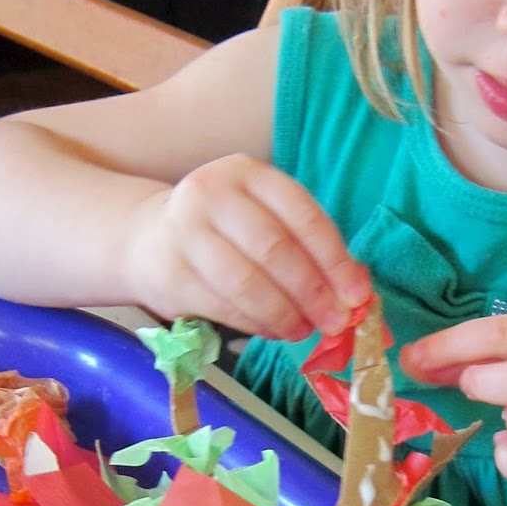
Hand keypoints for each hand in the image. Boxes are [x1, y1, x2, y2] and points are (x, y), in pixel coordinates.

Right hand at [128, 153, 371, 339]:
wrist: (148, 239)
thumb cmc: (225, 231)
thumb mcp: (264, 218)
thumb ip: (306, 247)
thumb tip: (356, 294)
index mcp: (249, 174)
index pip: (302, 215)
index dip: (335, 259)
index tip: (358, 294)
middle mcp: (213, 194)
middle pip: (274, 248)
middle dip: (312, 292)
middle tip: (335, 322)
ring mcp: (185, 232)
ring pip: (246, 282)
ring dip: (284, 313)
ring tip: (303, 331)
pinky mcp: (170, 274)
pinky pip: (224, 306)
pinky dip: (256, 324)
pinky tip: (275, 331)